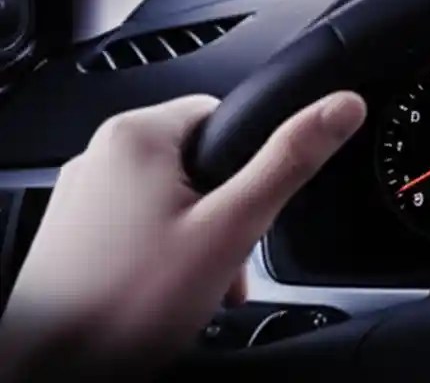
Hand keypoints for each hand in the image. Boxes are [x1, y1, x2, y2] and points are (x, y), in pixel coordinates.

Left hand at [0, 92, 366, 380]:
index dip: (250, 163)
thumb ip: (289, 162)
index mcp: (137, 135)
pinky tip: (163, 294)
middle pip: (197, 162)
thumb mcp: (232, 228)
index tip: (248, 207)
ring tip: (193, 285)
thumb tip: (340, 107)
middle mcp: (100, 157)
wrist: (54, 371)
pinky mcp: (73, 236)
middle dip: (224, 213)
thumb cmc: (126, 305)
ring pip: (170, 199)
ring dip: (197, 239)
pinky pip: (138, 228)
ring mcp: (81, 198)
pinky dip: (161, 256)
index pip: (222, 114)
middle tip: (224, 259)